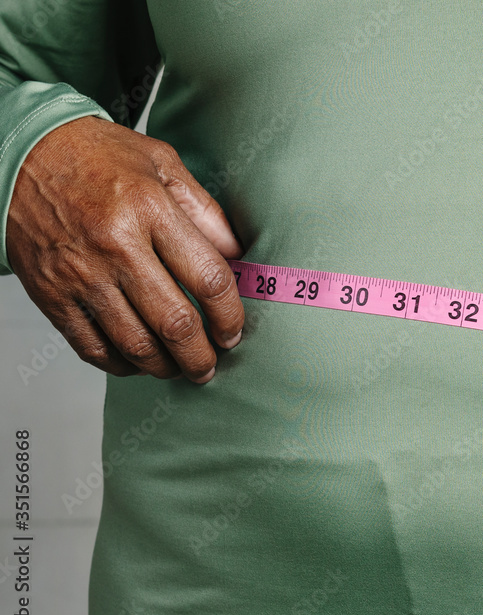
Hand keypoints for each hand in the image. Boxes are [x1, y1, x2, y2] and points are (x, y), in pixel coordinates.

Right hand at [6, 115, 244, 381]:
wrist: (21, 155)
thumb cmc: (96, 157)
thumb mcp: (162, 164)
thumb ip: (205, 210)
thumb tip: (238, 255)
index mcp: (149, 209)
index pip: (208, 278)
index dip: (230, 314)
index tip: (234, 330)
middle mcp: (115, 245)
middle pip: (175, 322)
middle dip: (202, 355)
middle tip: (212, 364)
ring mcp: (80, 275)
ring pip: (136, 344)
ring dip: (166, 367)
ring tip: (181, 368)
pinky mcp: (51, 295)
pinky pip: (92, 347)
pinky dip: (122, 365)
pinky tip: (139, 361)